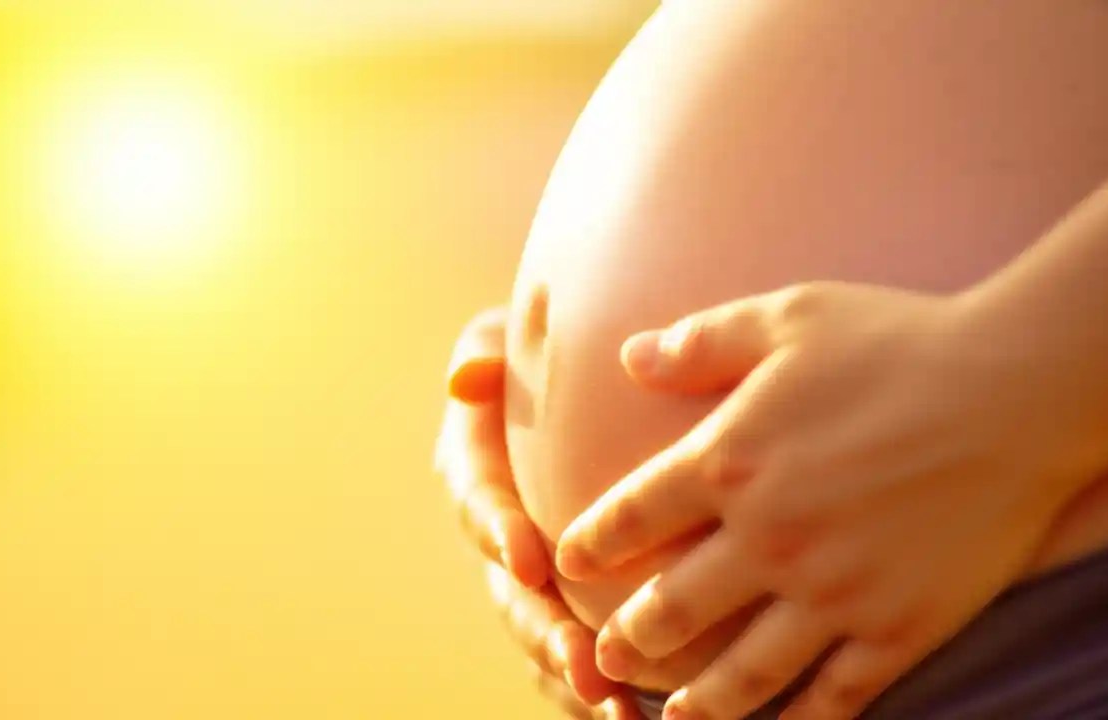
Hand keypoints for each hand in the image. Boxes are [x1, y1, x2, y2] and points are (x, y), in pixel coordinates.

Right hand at [437, 308, 638, 717]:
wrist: (600, 386)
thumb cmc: (553, 351)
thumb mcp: (514, 338)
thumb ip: (486, 352)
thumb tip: (464, 381)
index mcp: (480, 466)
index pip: (479, 499)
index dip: (497, 529)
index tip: (527, 556)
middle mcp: (503, 529)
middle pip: (512, 593)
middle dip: (543, 631)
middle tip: (581, 660)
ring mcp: (536, 573)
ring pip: (544, 635)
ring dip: (574, 675)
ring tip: (614, 708)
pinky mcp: (575, 598)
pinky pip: (580, 653)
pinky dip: (602, 689)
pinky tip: (642, 717)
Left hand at [554, 283, 1091, 719]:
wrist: (1020, 388)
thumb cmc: (898, 342)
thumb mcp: (787, 317)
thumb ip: (700, 343)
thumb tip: (626, 357)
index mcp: (729, 460)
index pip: (632, 516)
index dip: (591, 543)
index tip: (568, 562)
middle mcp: (768, 537)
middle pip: (671, 608)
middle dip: (628, 637)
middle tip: (608, 654)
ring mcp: (834, 592)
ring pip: (744, 673)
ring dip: (698, 702)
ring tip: (673, 717)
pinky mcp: (898, 627)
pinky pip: (836, 697)